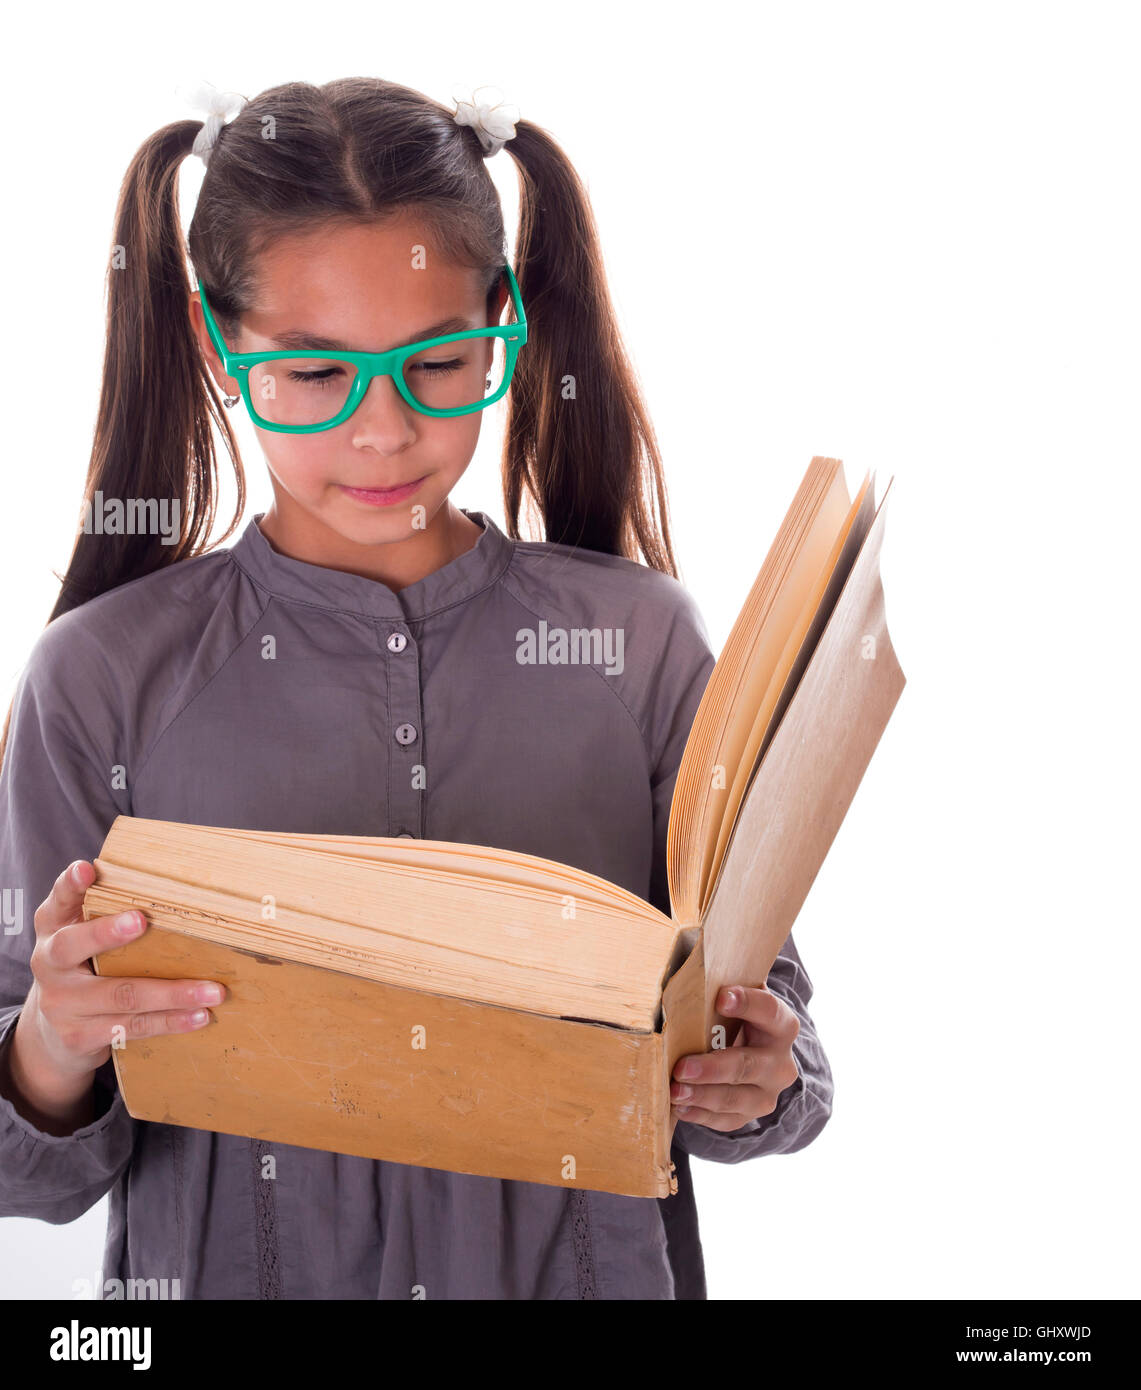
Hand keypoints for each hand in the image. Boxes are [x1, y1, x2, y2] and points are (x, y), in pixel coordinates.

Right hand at [18, 859, 226, 1084]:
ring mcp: (62, 1004)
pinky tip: (200, 1016)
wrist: (55, 1035)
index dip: (69, 885)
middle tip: (141, 920)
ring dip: (172, 993)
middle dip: (107, 932)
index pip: (57, 901)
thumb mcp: (86, 937)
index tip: (86, 869)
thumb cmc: (87, 968)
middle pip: (72, 946)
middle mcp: (48, 964)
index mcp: (54, 929)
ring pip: (120, 995)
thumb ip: (109, 910)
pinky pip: (132, 1027)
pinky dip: (170, 1021)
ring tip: (212, 990)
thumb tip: (172, 885)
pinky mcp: (80, 1036)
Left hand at [670, 984, 800, 1132]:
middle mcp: (781, 1063)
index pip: (770, 1011)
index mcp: (781, 1025)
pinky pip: (726, 1120)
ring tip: (674, 1091)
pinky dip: (701, 1115)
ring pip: (737, 1098)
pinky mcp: (751, 1115)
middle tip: (682, 1067)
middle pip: (748, 1065)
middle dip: (713, 1068)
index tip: (721, 996)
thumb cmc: (735, 1020)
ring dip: (702, 1096)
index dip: (747, 1003)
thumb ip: (720, 989)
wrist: (754, 1053)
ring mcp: (768, 1093)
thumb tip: (686, 968)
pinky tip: (680, 1107)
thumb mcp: (737, 1001)